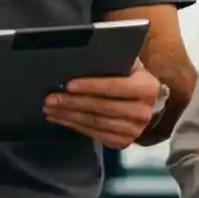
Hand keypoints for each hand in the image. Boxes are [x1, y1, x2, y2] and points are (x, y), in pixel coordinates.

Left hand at [43, 59, 159, 148]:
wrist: (148, 103)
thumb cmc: (132, 78)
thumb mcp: (129, 64)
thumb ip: (113, 58)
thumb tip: (83, 56)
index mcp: (146, 88)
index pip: (115, 86)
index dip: (90, 86)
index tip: (69, 84)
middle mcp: (143, 112)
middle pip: (102, 107)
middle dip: (72, 102)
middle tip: (50, 97)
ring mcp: (134, 130)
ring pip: (95, 123)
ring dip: (68, 115)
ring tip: (50, 108)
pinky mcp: (122, 141)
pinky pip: (94, 134)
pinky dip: (74, 125)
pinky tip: (60, 118)